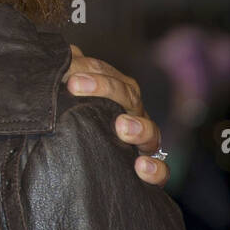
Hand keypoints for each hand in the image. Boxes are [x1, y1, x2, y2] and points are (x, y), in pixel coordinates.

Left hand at [65, 45, 166, 185]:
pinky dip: (157, 169)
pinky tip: (142, 167)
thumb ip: (70, 78)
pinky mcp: (149, 174)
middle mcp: (131, 117)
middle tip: (75, 85)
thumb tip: (67, 53)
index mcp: (115, 99)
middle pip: (128, 96)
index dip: (92, 72)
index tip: (68, 76)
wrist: (77, 176)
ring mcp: (142, 144)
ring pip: (151, 131)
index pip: (110, 77)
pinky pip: (162, 170)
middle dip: (105, 88)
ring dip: (139, 127)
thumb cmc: (75, 131)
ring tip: (122, 127)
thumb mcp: (68, 104)